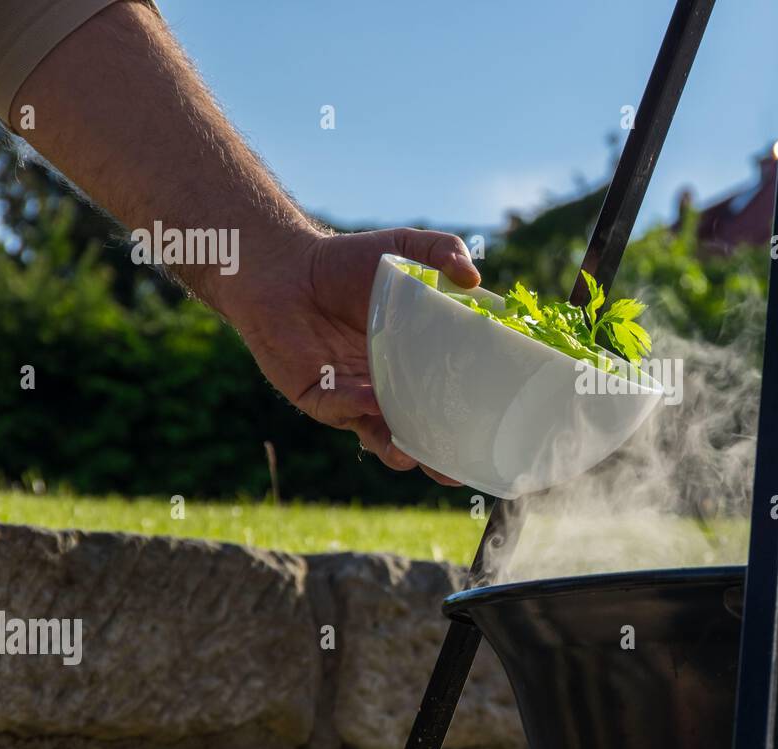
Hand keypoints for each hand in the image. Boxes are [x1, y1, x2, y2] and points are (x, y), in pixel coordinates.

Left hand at [217, 227, 480, 482]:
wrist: (283, 267)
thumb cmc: (343, 262)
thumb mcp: (401, 249)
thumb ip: (442, 250)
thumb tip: (475, 277)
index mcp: (413, 364)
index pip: (446, 402)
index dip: (466, 421)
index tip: (494, 434)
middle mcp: (385, 389)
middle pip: (417, 435)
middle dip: (436, 458)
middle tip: (456, 471)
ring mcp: (351, 398)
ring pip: (379, 437)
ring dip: (397, 448)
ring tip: (413, 452)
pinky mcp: (317, 397)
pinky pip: (341, 410)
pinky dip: (359, 408)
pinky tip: (373, 400)